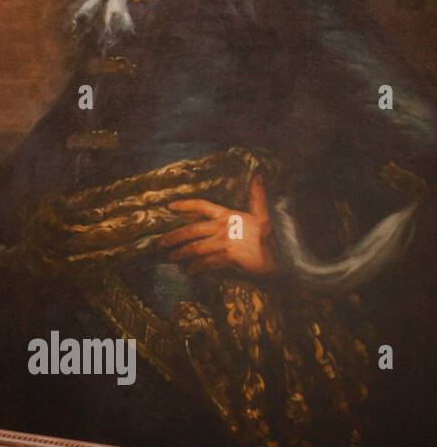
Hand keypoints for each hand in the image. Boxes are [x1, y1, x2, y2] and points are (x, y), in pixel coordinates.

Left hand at [161, 176, 279, 275]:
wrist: (285, 252)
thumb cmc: (274, 233)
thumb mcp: (263, 213)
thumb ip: (257, 196)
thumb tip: (259, 176)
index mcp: (229, 215)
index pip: (202, 206)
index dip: (185, 205)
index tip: (170, 206)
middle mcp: (223, 227)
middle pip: (191, 229)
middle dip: (174, 236)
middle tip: (160, 242)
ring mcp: (224, 243)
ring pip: (195, 247)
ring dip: (181, 253)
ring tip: (171, 257)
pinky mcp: (227, 257)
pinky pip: (206, 263)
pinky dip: (197, 267)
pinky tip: (190, 270)